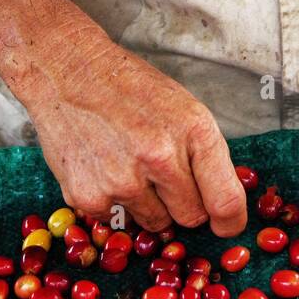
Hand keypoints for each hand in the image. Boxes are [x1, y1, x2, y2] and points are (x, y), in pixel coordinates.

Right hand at [15, 19, 247, 235]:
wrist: (68, 73)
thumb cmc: (130, 89)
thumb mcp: (183, 108)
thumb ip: (205, 155)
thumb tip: (222, 206)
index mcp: (193, 131)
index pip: (226, 201)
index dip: (230, 221)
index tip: (226, 225)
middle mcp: (160, 158)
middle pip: (191, 218)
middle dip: (184, 204)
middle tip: (165, 176)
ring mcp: (122, 181)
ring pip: (156, 223)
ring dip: (149, 204)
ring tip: (129, 163)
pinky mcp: (89, 197)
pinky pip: (118, 221)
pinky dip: (115, 202)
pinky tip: (105, 167)